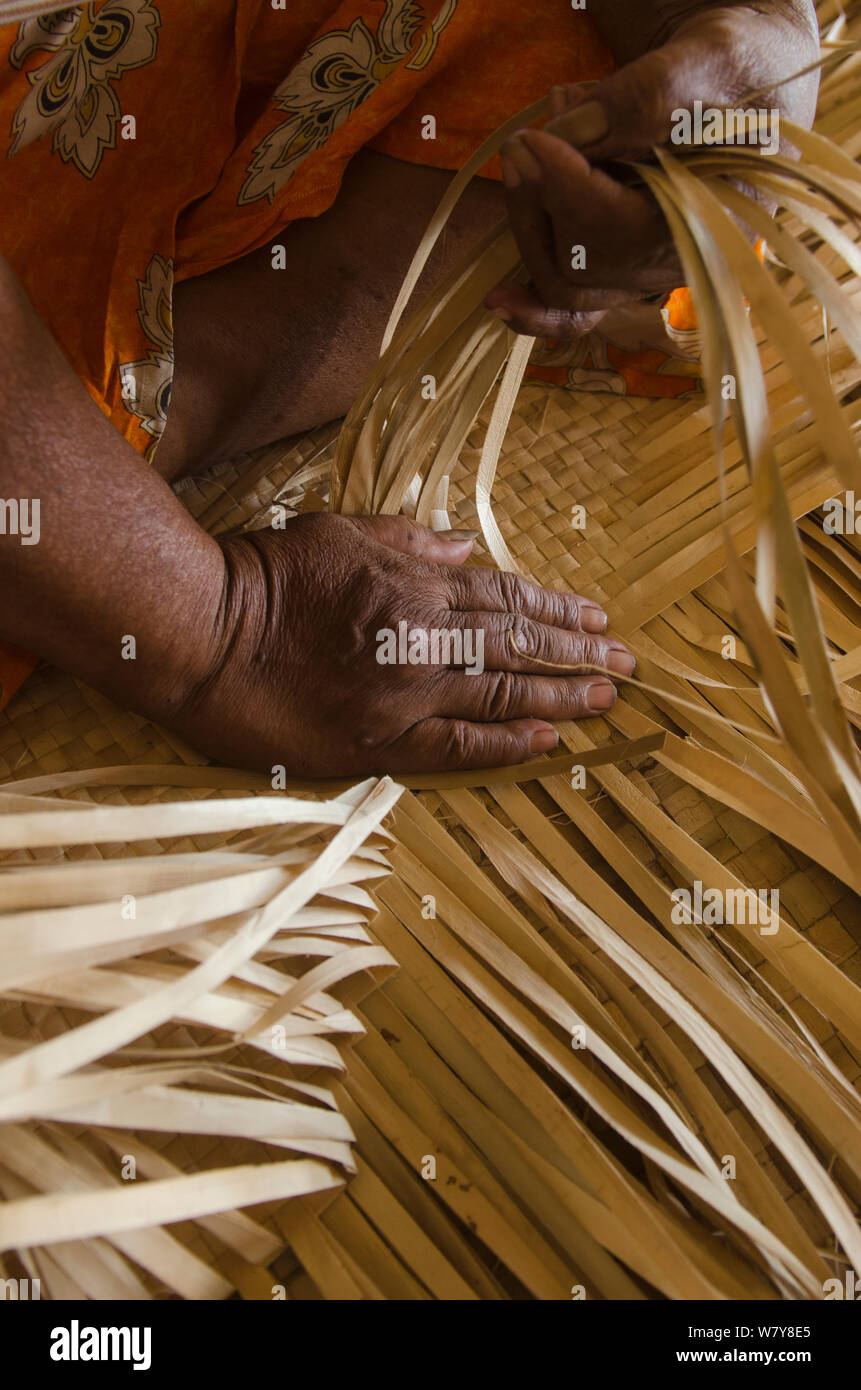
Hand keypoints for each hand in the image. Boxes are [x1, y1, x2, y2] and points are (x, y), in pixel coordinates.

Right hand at [172, 513, 633, 775]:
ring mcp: (404, 693)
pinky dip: (507, 745)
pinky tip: (550, 743)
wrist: (204, 637)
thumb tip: (465, 547)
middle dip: (579, 653)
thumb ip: (409, 540)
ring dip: (562, 696)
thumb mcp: (340, 531)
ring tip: (608, 699)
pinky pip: (458, 747)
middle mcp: (422, 636)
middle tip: (628, 664)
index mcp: (415, 583)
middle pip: (518, 644)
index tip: (598, 619)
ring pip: (502, 694)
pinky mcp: (379, 741)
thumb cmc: (265, 575)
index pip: (507, 597)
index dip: (558, 608)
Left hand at [487, 1, 819, 336]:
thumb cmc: (732, 73)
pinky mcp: (624, 273)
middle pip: (584, 265)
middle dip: (539, 206)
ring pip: (569, 285)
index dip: (565, 187)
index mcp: (717, 223)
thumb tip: (566, 130)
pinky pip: (578, 313)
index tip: (532, 139)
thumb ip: (641, 98)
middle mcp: (682, 266)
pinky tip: (497, 302)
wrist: (742, 90)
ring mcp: (649, 277)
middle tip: (519, 145)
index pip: (621, 228)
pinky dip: (537, 310)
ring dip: (530, 231)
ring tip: (519, 167)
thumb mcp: (701, 64)